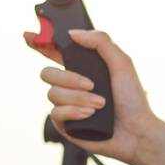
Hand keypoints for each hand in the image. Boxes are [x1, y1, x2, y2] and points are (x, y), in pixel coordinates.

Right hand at [22, 27, 157, 164]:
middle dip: (68, 78)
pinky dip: (74, 111)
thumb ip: (101, 42)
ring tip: (100, 104)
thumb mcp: (122, 64)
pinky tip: (90, 114)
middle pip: (47, 73)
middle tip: (92, 84)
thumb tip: (73, 33)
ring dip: (78, 97)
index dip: (39, 43)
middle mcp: (71, 85)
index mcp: (82, 67)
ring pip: (52, 93)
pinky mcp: (64, 124)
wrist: (136, 130)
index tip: (28, 35)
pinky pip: (56, 112)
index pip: (54, 52)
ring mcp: (66, 104)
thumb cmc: (132, 98)